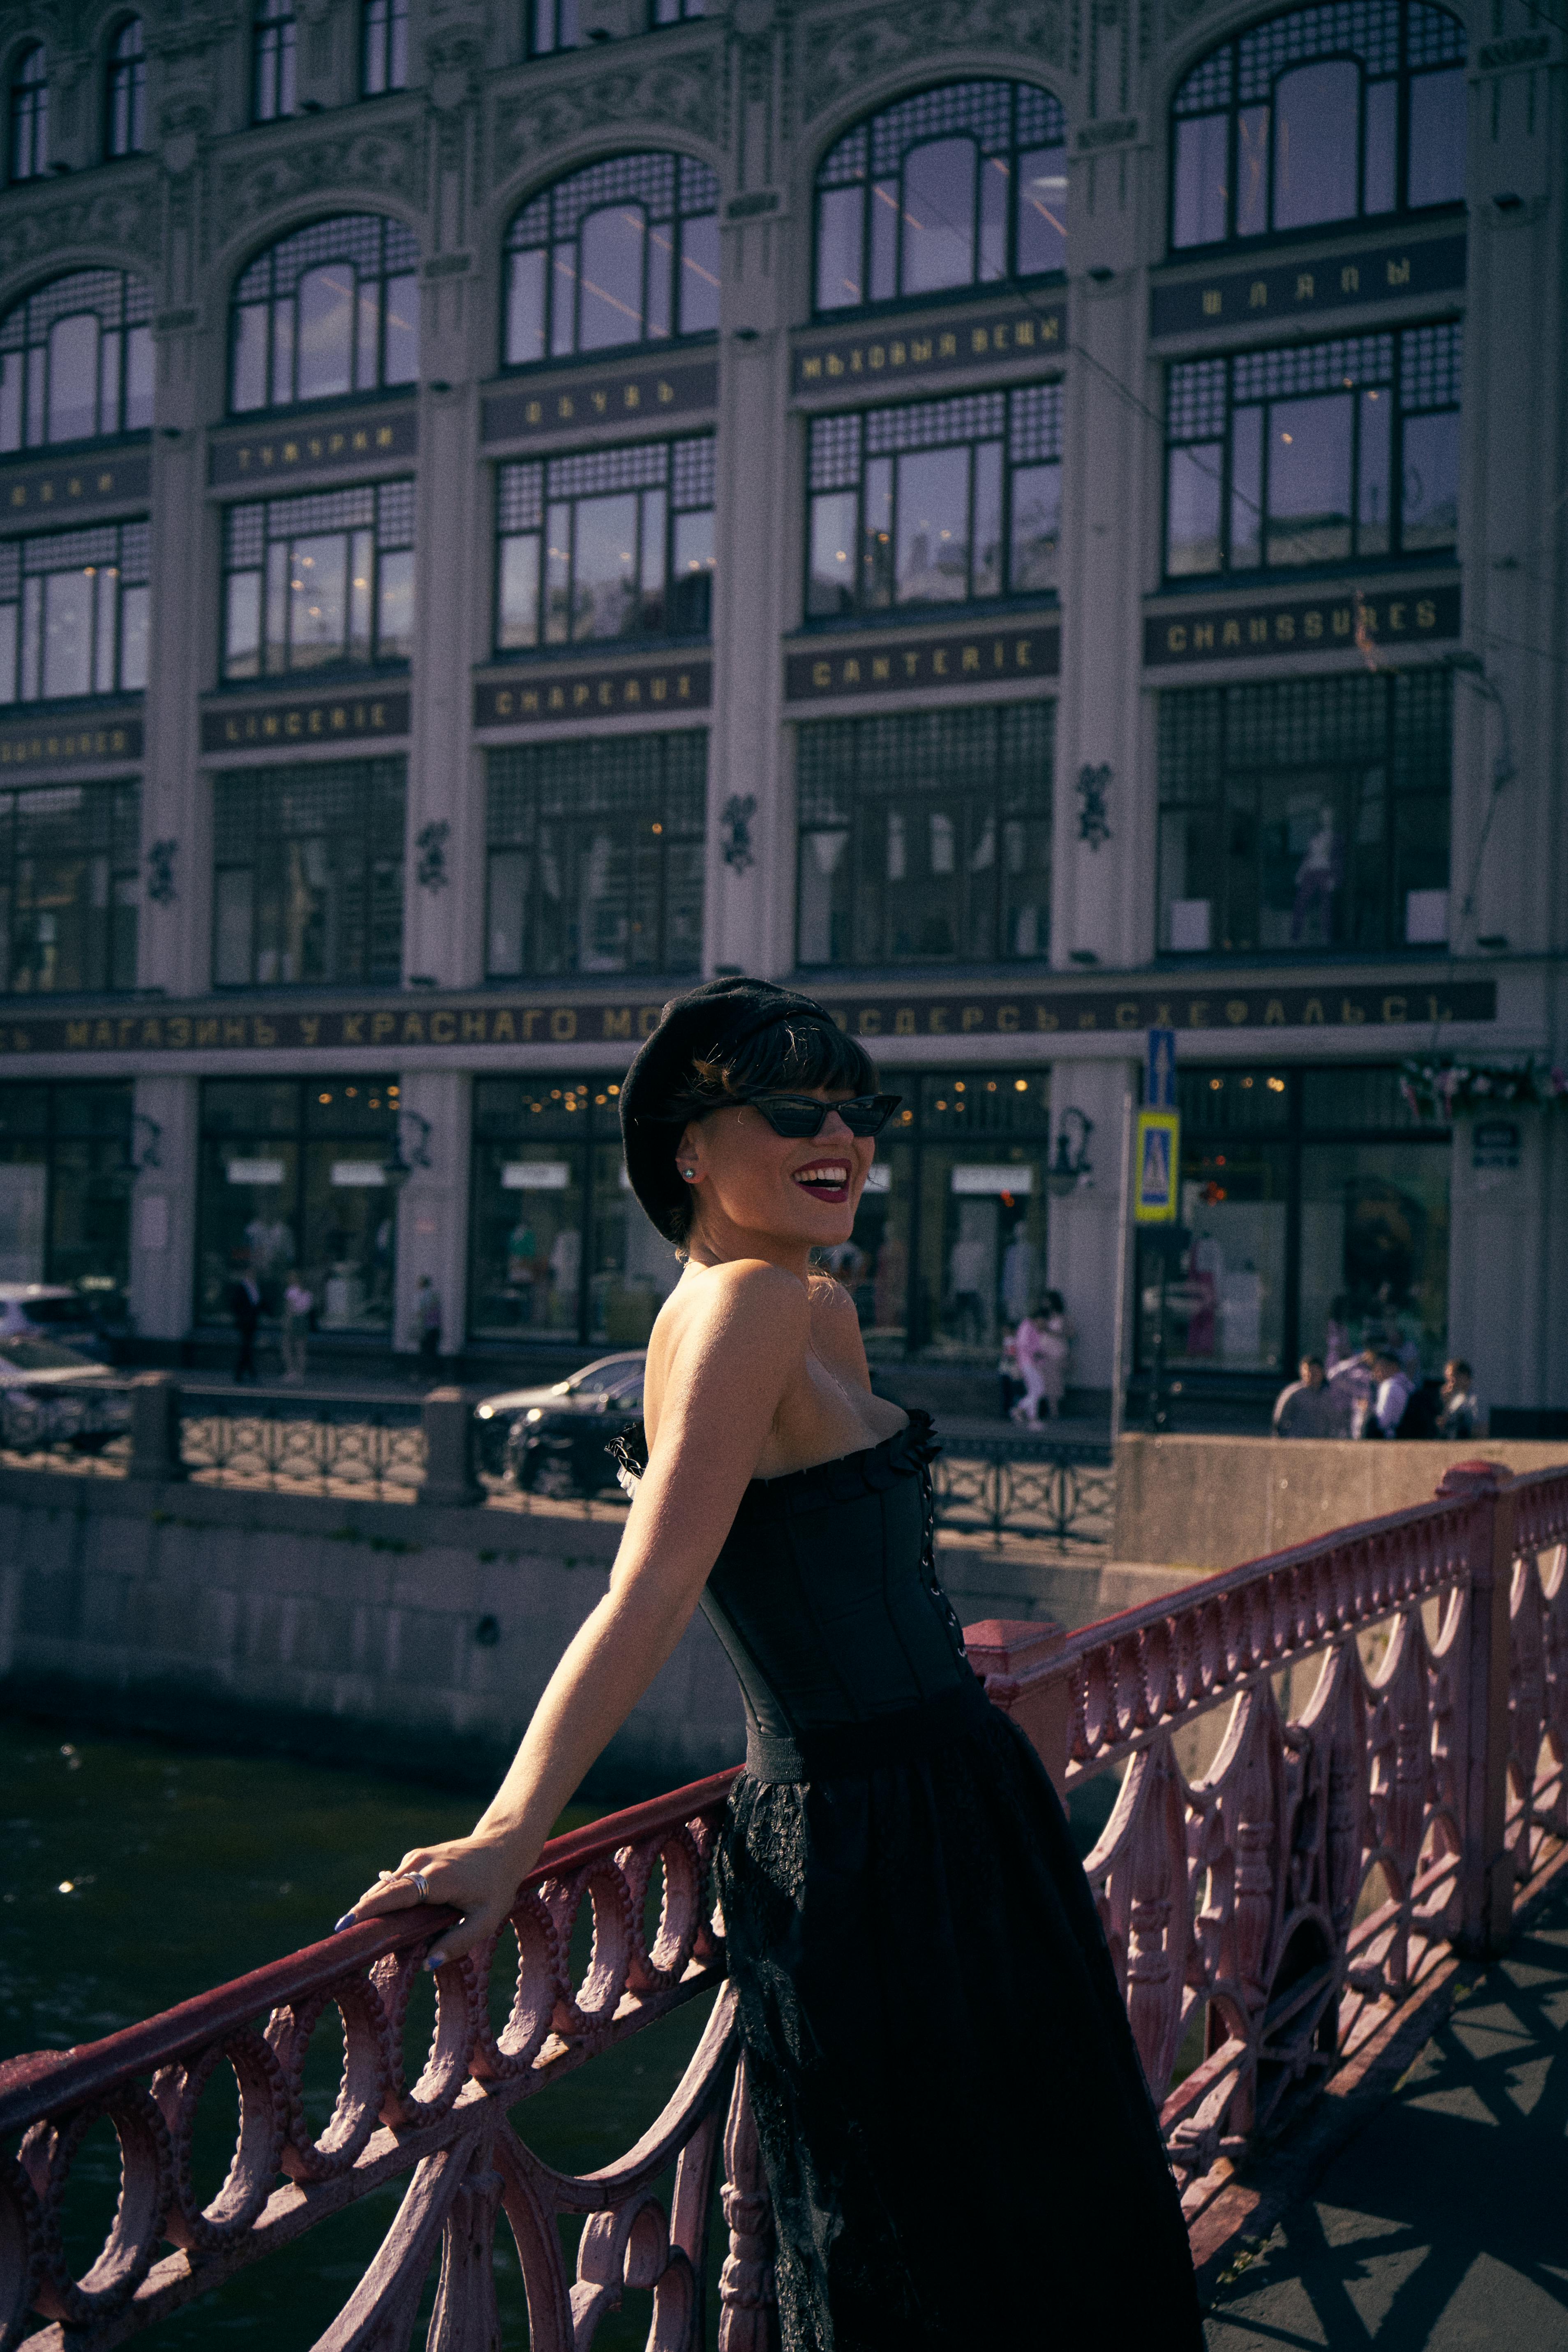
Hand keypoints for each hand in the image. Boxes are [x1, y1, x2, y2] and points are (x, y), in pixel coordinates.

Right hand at [333, 1834, 537, 1969]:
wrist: (502, 1846)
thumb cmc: (496, 1886)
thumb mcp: (487, 1919)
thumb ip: (460, 1942)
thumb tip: (428, 1964)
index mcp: (436, 1879)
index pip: (394, 1896)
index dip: (367, 1911)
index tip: (343, 1926)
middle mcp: (420, 1863)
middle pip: (381, 1892)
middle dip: (362, 1913)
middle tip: (345, 1939)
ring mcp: (416, 1857)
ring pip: (385, 1886)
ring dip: (372, 1907)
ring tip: (361, 1933)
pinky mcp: (416, 1857)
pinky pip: (393, 1881)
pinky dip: (385, 1898)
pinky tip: (383, 1917)